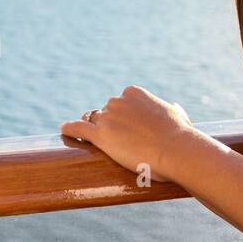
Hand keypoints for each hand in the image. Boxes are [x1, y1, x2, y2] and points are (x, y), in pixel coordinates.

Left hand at [59, 85, 195, 184]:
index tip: (125, 126)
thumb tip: (174, 108)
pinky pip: (78, 128)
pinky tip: (63, 130)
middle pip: (104, 111)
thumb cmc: (179, 135)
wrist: (175, 149)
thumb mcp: (178, 115)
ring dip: (93, 128)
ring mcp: (107, 117)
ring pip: (92, 120)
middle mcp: (117, 101)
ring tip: (92, 139)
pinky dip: (69, 128)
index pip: (118, 101)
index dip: (120, 115)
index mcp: (133, 92)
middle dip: (109, 123)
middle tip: (117, 140)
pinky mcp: (100, 135)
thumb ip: (172, 110)